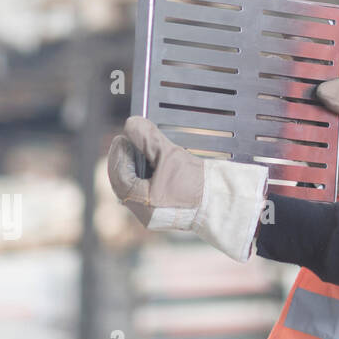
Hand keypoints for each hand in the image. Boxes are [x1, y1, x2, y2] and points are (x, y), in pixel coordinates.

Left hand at [107, 116, 269, 261]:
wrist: (220, 201)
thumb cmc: (196, 183)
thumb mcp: (170, 156)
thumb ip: (148, 139)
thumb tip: (131, 124)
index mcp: (142, 201)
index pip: (119, 175)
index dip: (118, 154)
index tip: (122, 137)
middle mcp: (143, 212)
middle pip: (124, 183)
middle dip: (125, 161)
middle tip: (128, 142)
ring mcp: (152, 215)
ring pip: (133, 188)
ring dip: (134, 169)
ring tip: (140, 151)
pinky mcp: (162, 213)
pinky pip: (144, 193)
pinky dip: (144, 178)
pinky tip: (151, 166)